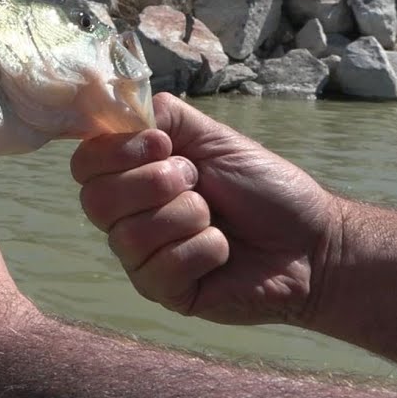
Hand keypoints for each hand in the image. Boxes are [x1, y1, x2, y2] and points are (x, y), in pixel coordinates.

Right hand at [71, 92, 342, 325]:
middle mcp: (127, 217)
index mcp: (132, 177)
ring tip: (216, 218)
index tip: (161, 145)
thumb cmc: (264, 188)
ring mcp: (141, 258)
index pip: (84, 164)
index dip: (114, 153)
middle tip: (198, 182)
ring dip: (188, 216)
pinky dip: (204, 250)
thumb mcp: (212, 136)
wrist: (312, 240)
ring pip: (130, 235)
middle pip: (95, 201)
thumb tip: (113, 105)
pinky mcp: (163, 292)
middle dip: (155, 183)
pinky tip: (224, 250)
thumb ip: (160, 116)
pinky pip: (161, 268)